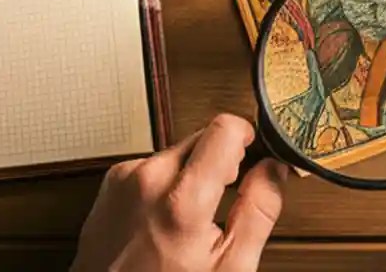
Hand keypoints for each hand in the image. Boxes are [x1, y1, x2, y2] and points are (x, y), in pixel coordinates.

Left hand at [71, 114, 288, 271]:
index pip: (225, 128)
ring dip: (192, 175)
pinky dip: (166, 185)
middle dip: (220, 163)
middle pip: (202, 138)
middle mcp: (147, 179)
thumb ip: (258, 211)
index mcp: (182, 200)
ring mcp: (124, 179)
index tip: (254, 152)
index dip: (247, 137)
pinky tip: (166, 219)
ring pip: (178, 153)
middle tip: (224, 200)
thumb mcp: (229, 268)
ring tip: (191, 219)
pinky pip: (152, 168)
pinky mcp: (111, 184)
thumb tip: (274, 169)